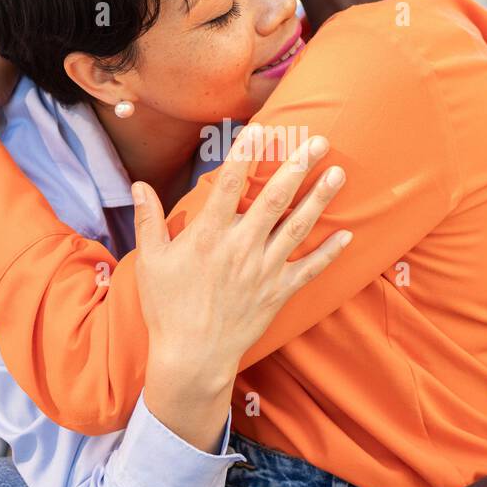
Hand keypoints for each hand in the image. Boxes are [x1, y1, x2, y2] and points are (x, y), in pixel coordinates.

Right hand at [134, 125, 350, 450]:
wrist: (192, 357)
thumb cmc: (168, 308)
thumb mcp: (151, 262)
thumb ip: (149, 221)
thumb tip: (139, 186)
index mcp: (209, 235)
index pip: (230, 183)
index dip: (246, 153)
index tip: (262, 129)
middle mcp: (241, 246)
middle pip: (275, 198)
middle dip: (298, 166)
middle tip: (319, 141)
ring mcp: (264, 269)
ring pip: (298, 226)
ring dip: (320, 198)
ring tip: (338, 173)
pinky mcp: (278, 292)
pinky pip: (310, 269)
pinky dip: (330, 252)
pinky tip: (347, 235)